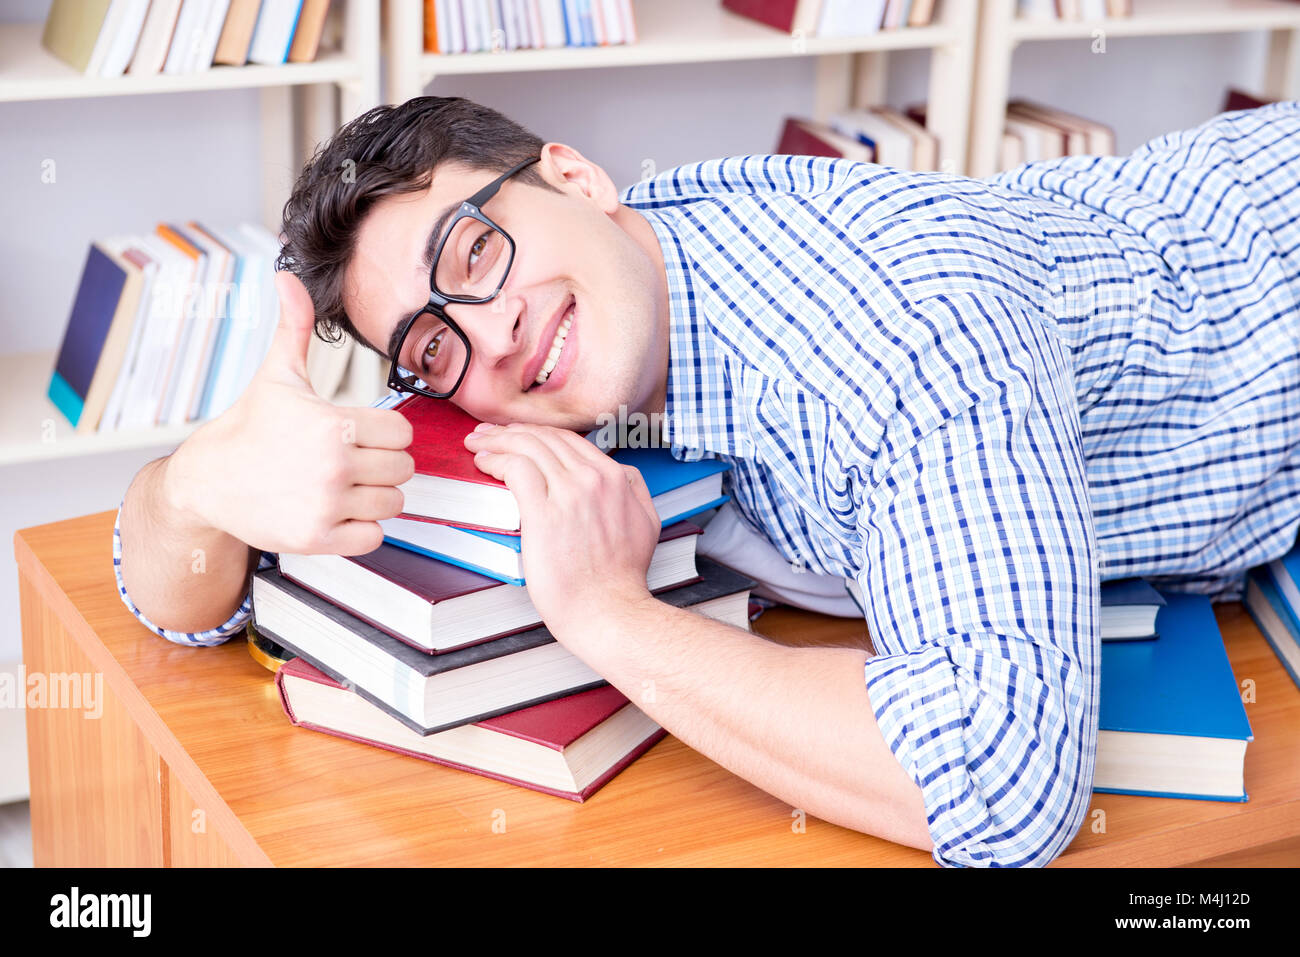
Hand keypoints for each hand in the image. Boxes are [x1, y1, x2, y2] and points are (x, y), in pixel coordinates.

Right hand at [164, 271, 414, 555]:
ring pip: (394, 503)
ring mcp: (327, 505)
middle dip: (383, 463)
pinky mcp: (318, 538)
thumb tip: (288, 278)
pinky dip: (362, 527)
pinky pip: (374, 537)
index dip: (385, 432)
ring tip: (345, 485)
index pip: (402, 432)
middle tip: (353, 461)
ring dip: (376, 496)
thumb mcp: (277, 375)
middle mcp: (335, 466)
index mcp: (334, 423)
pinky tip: (338, 510)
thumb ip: (294, 327)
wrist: (206, 480)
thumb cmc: (250, 426)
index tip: (361, 433)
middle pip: (403, 468)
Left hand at [464, 423, 660, 641]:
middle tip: (489, 435)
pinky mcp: (543, 513)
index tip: (519, 435)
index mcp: (616, 478)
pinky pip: (515, 469)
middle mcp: (593, 479)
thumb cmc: (620, 579)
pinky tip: (484, 464)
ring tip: (478, 445)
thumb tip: (620, 473)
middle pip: (545, 437)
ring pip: (527, 446)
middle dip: (512, 431)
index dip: (538, 433)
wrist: (608, 610)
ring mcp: (568, 494)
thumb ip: (635, 490)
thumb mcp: (647, 524)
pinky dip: (495, 460)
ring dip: (497, 440)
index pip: (569, 439)